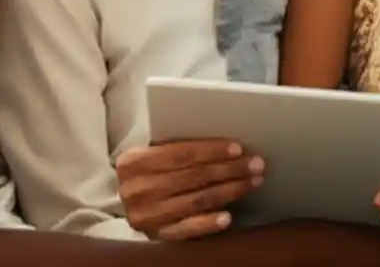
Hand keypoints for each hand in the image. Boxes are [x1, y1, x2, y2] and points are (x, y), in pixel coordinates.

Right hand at [115, 140, 262, 239]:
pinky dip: (209, 223)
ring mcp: (147, 215)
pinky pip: (187, 229)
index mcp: (134, 162)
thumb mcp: (149, 154)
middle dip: (229, 169)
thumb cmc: (145, 172)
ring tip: (251, 182)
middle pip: (193, 176)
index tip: (237, 148)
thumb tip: (219, 144)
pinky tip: (228, 216)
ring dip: (229, 190)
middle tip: (254, 164)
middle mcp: (138, 189)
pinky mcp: (156, 235)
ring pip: (196, 201)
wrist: (124, 202)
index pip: (180, 154)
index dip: (211, 151)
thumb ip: (173, 147)